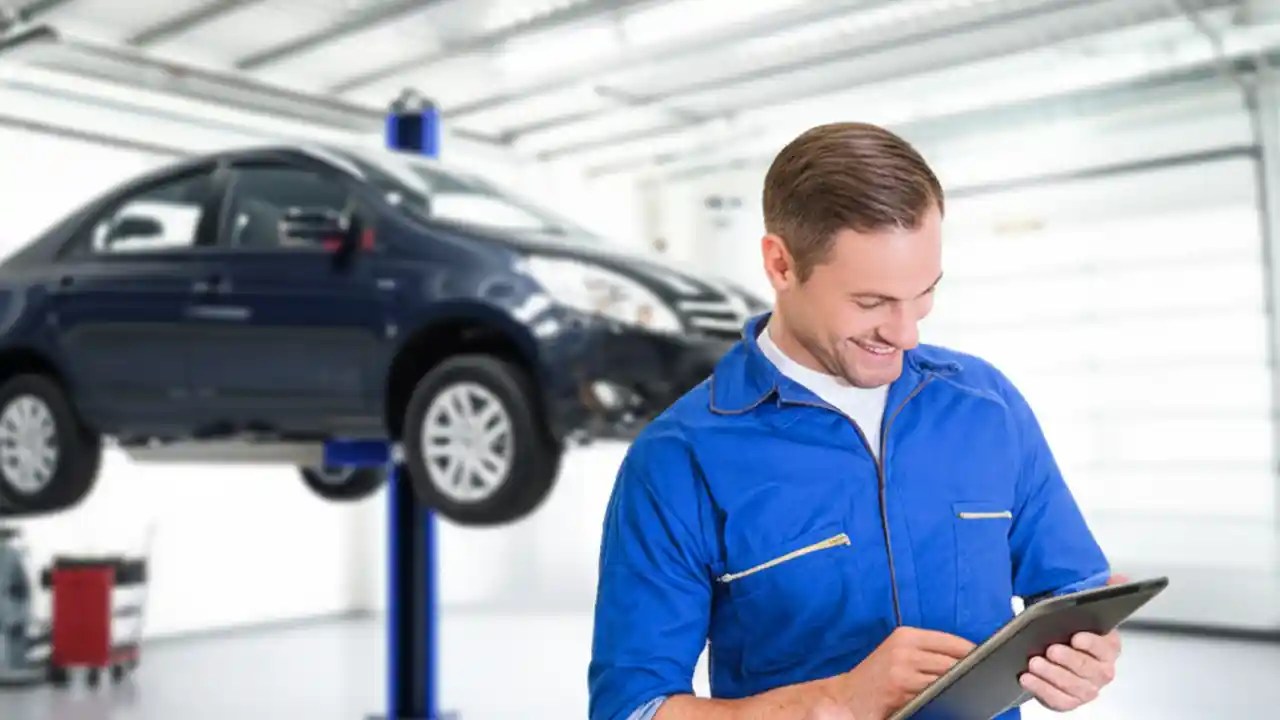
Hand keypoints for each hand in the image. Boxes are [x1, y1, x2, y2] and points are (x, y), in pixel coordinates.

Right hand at [841, 626, 975, 718]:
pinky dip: (944, 699)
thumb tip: (968, 657)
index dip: (973, 653)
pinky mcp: (900, 691)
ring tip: (969, 690)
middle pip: (953, 661)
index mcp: (906, 635)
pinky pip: (932, 695)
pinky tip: (949, 701)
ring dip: (959, 687)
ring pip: (946, 679)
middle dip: (969, 672)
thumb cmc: (877, 677)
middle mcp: (904, 649)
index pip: (952, 641)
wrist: (846, 696)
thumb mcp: (899, 654)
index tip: (988, 661)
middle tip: (982, 680)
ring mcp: (902, 670)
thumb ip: (927, 652)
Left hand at [1019, 574, 1126, 710]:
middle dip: (1069, 660)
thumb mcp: (1083, 608)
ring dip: (1053, 675)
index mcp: (1109, 648)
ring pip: (1074, 687)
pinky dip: (1042, 690)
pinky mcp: (1068, 700)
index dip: (1092, 644)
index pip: (1105, 648)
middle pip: (1089, 670)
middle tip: (1050, 649)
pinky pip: (1059, 700)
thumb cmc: (1069, 630)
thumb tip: (1122, 580)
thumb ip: (1102, 592)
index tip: (1076, 636)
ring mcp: (1086, 688)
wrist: (1055, 653)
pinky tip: (1027, 678)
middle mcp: (1101, 671)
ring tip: (1034, 662)